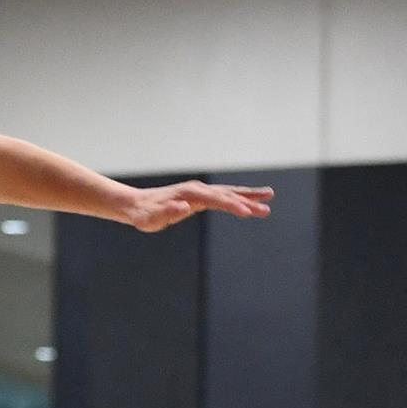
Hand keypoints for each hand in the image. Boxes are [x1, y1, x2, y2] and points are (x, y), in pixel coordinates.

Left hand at [123, 181, 272, 232]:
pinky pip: (223, 196)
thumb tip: (183, 207)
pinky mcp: (200, 196)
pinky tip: (249, 201)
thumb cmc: (143, 214)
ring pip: (228, 192)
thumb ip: (166, 212)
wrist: (136, 205)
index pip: (216, 200)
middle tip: (267, 210)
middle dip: (248, 201)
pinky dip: (238, 197)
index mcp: (189, 195)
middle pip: (227, 195)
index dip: (232, 206)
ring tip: (269, 196)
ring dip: (248, 196)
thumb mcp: (151, 218)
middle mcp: (197, 189)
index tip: (248, 213)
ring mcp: (199, 191)